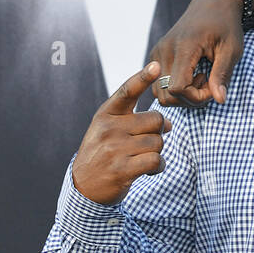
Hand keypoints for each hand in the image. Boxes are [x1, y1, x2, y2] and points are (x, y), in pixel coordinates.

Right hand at [72, 62, 172, 205]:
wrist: (84, 186)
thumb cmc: (103, 154)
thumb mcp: (109, 130)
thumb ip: (135, 121)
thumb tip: (168, 123)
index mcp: (106, 114)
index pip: (127, 91)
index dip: (142, 77)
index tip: (156, 66)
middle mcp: (109, 128)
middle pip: (155, 120)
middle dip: (157, 133)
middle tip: (145, 144)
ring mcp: (114, 148)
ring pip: (158, 142)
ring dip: (157, 152)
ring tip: (141, 159)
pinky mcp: (122, 169)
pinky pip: (156, 160)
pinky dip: (158, 166)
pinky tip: (149, 170)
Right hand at [148, 0, 253, 106]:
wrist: (212, 4)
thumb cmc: (226, 25)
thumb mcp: (232, 49)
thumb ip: (223, 74)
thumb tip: (220, 100)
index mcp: (183, 47)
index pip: (177, 89)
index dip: (196, 97)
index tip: (214, 86)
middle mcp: (165, 50)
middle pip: (166, 95)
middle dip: (190, 99)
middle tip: (209, 84)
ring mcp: (157, 52)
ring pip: (159, 93)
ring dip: (182, 95)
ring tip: (201, 79)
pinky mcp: (156, 55)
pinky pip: (159, 83)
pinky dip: (175, 87)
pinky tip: (192, 74)